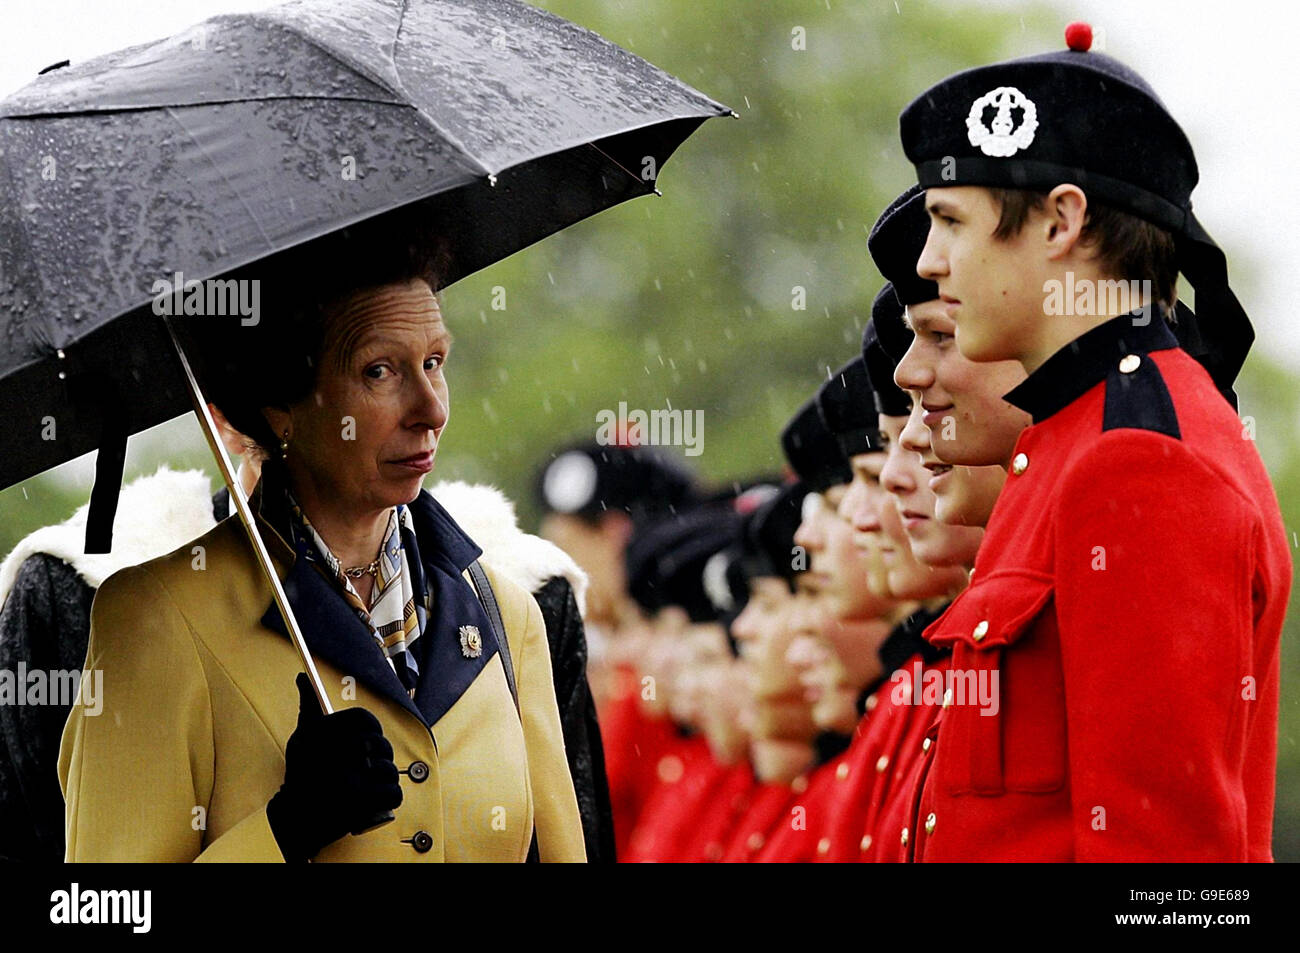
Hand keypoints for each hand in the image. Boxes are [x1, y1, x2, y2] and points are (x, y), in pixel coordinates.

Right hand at [266, 673, 401, 860]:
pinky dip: (389, 799)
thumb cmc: (302, 775)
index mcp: (322, 734)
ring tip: (369, 787)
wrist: (294, 820)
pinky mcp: (360, 801)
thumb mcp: (301, 738)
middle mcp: (334, 753)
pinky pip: (393, 793)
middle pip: (382, 745)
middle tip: (368, 769)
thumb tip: (302, 677)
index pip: (365, 719)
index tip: (368, 742)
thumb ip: (307, 706)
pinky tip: (376, 800)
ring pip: (390, 770)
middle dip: (381, 758)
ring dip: (385, 780)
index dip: (373, 729)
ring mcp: (348, 778)